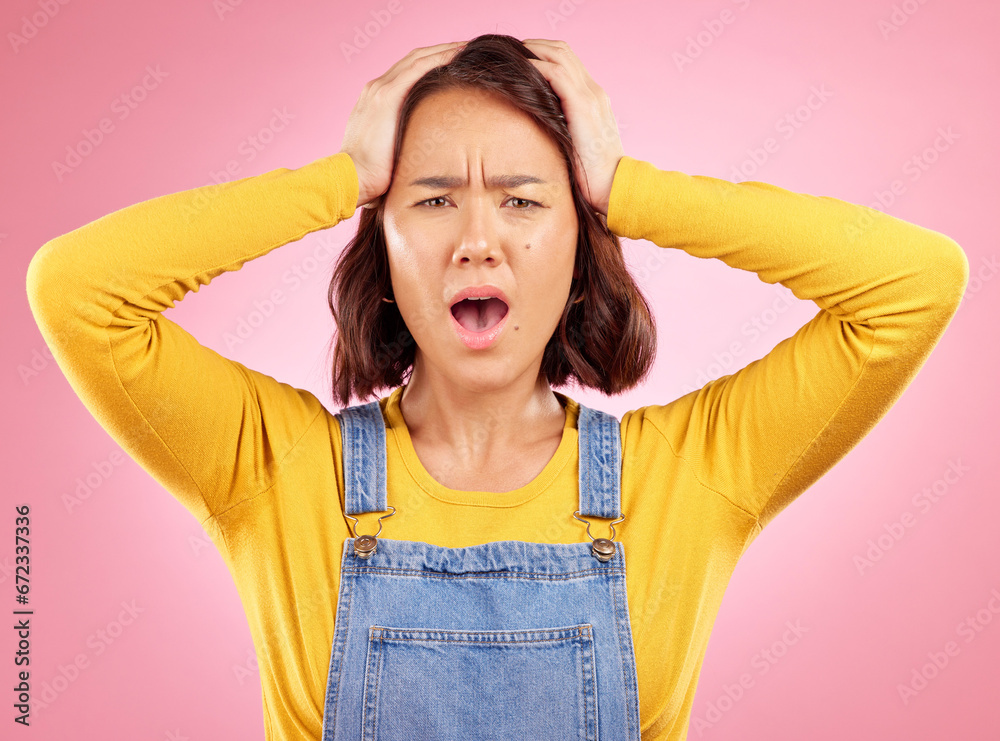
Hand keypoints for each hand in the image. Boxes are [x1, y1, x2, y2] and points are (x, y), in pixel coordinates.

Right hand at [339, 41, 466, 209]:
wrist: (350, 178)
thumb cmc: (368, 176)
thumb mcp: (386, 155)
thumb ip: (401, 147)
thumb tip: (420, 162)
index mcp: (375, 101)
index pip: (406, 73)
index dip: (430, 64)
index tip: (453, 63)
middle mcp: (376, 89)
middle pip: (413, 60)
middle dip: (440, 52)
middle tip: (466, 50)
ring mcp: (380, 90)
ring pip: (418, 59)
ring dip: (444, 51)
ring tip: (467, 48)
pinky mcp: (387, 96)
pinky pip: (418, 68)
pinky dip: (439, 58)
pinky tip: (457, 55)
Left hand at [522, 39, 623, 216]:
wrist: (613, 186)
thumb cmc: (592, 174)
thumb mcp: (576, 145)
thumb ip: (563, 129)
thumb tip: (539, 130)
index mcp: (593, 99)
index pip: (568, 62)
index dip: (544, 54)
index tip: (521, 59)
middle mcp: (594, 92)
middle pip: (563, 51)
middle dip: (535, 46)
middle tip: (512, 50)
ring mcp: (590, 96)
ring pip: (559, 55)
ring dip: (533, 51)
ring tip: (512, 54)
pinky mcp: (583, 106)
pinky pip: (557, 74)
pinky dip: (537, 66)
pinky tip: (521, 68)